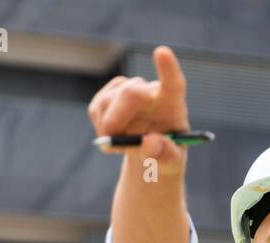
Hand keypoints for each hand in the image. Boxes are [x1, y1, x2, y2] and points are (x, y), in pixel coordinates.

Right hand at [87, 45, 190, 174]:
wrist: (150, 157)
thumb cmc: (166, 157)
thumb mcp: (171, 163)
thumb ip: (166, 154)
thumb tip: (151, 141)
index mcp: (172, 104)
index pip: (172, 83)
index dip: (168, 68)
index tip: (161, 52)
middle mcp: (149, 91)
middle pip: (132, 92)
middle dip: (118, 115)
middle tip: (112, 141)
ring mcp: (126, 91)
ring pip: (108, 101)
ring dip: (109, 129)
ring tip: (121, 147)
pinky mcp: (107, 97)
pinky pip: (96, 110)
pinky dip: (101, 130)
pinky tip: (113, 139)